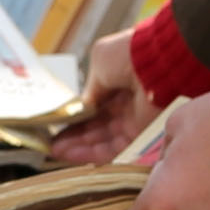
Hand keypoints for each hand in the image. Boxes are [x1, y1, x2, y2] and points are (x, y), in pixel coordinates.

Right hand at [49, 31, 153, 167]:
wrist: (157, 62)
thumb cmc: (130, 55)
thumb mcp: (100, 64)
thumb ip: (91, 89)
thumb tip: (82, 106)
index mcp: (117, 82)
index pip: (93, 106)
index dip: (75, 116)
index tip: (57, 125)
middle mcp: (125, 103)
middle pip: (96, 126)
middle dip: (73, 136)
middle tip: (52, 143)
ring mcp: (132, 120)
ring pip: (101, 140)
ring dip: (77, 147)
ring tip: (55, 151)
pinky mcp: (139, 135)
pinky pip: (112, 149)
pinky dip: (91, 153)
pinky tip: (70, 155)